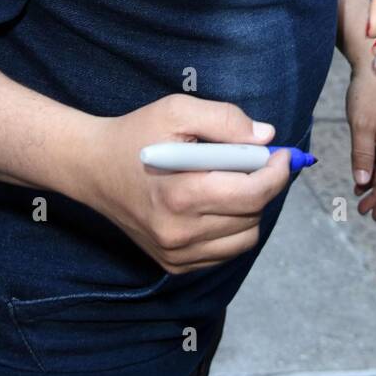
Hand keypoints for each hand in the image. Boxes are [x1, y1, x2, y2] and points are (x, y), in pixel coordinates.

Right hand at [79, 94, 291, 274]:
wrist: (92, 168)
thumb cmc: (136, 134)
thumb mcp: (177, 110)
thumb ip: (225, 120)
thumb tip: (266, 139)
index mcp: (181, 195)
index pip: (252, 194)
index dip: (277, 173)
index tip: (283, 154)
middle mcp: (179, 233)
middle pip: (253, 215)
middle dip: (263, 186)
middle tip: (255, 161)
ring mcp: (176, 254)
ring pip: (244, 238)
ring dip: (250, 209)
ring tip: (231, 181)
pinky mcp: (174, 264)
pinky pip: (225, 251)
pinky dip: (231, 227)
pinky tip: (213, 202)